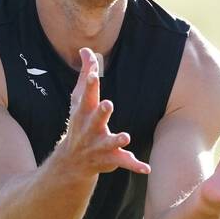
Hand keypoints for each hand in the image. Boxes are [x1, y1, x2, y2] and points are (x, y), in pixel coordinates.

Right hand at [59, 47, 150, 176]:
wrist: (72, 161)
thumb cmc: (79, 122)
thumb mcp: (79, 99)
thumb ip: (86, 74)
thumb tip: (86, 50)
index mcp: (84, 112)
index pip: (87, 95)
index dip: (90, 84)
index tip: (95, 73)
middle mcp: (90, 128)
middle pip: (96, 119)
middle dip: (101, 113)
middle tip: (108, 104)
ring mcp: (99, 145)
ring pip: (108, 143)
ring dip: (116, 140)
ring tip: (126, 137)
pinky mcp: (110, 159)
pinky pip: (123, 162)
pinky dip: (134, 165)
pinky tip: (147, 168)